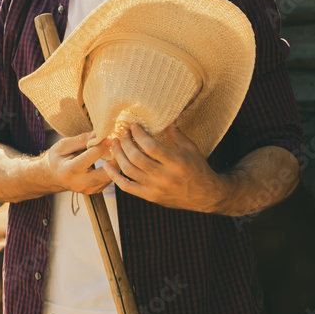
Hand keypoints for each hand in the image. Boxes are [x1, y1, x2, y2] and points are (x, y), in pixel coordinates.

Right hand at [38, 131, 111, 194]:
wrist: (52, 176)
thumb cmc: (56, 159)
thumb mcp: (63, 145)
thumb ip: (81, 140)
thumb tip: (97, 133)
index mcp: (68, 170)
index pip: (87, 159)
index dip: (100, 148)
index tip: (109, 138)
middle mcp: (79, 183)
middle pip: (104, 174)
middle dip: (114, 160)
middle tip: (118, 146)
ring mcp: (88, 190)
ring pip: (110, 178)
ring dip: (115, 164)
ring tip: (116, 150)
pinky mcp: (95, 191)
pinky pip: (109, 180)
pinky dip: (112, 169)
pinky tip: (111, 159)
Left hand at [102, 122, 226, 212]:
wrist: (206, 196)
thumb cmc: (197, 168)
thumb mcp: (190, 148)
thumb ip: (175, 133)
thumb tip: (163, 116)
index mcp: (176, 163)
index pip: (151, 147)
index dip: (138, 135)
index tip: (133, 126)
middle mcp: (165, 177)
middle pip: (136, 158)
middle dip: (125, 142)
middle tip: (121, 133)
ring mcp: (156, 189)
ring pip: (129, 171)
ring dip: (118, 155)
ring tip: (114, 143)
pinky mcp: (150, 197)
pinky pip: (127, 187)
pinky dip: (114, 176)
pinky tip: (108, 165)